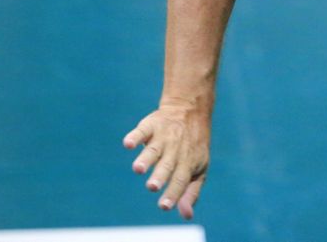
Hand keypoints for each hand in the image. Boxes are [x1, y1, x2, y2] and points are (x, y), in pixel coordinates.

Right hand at [123, 104, 210, 219]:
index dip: (173, 193)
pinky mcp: (151, 125)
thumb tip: (186, 215)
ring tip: (138, 168)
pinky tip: (128, 144)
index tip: (164, 206)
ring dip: (146, 159)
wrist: (190, 111)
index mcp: (188, 163)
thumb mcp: (198, 169)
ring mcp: (163, 137)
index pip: (180, 180)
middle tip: (152, 186)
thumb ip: (191, 192)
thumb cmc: (192, 147)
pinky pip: (142, 131)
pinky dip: (135, 136)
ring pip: (154, 149)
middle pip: (167, 165)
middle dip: (160, 176)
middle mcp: (176, 150)